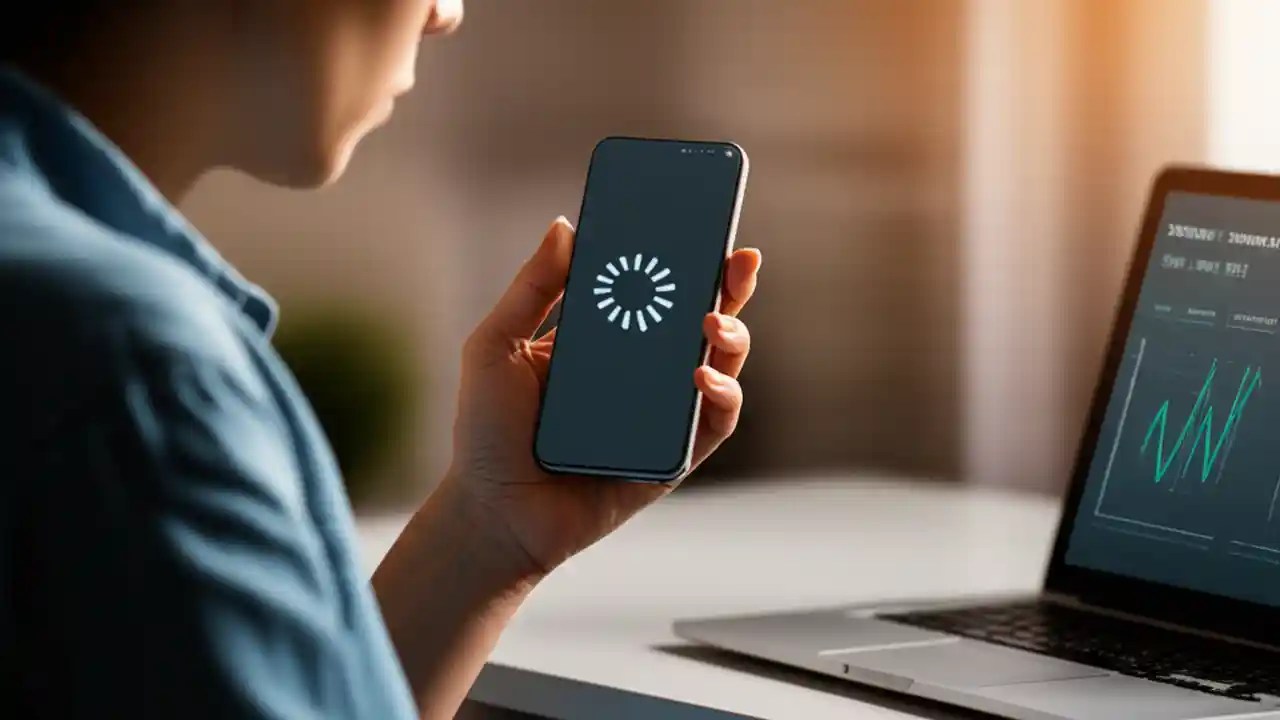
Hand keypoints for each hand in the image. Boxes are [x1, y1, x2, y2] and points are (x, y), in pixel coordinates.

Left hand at [442, 216, 760, 580]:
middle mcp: (640, 372)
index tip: (703, 220)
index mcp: (603, 338)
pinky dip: (721, 395)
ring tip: (712, 322)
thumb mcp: (495, 346)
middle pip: (700, 318)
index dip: (683, 255)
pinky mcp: (675, 456)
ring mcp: (661, 412)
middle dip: (728, 287)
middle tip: (739, 259)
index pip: (653, 287)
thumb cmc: (488, 432)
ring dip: (732, 337)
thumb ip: (531, 288)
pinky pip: (714, 421)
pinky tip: (702, 377)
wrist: (494, 512)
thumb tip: (566, 225)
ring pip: (720, 365)